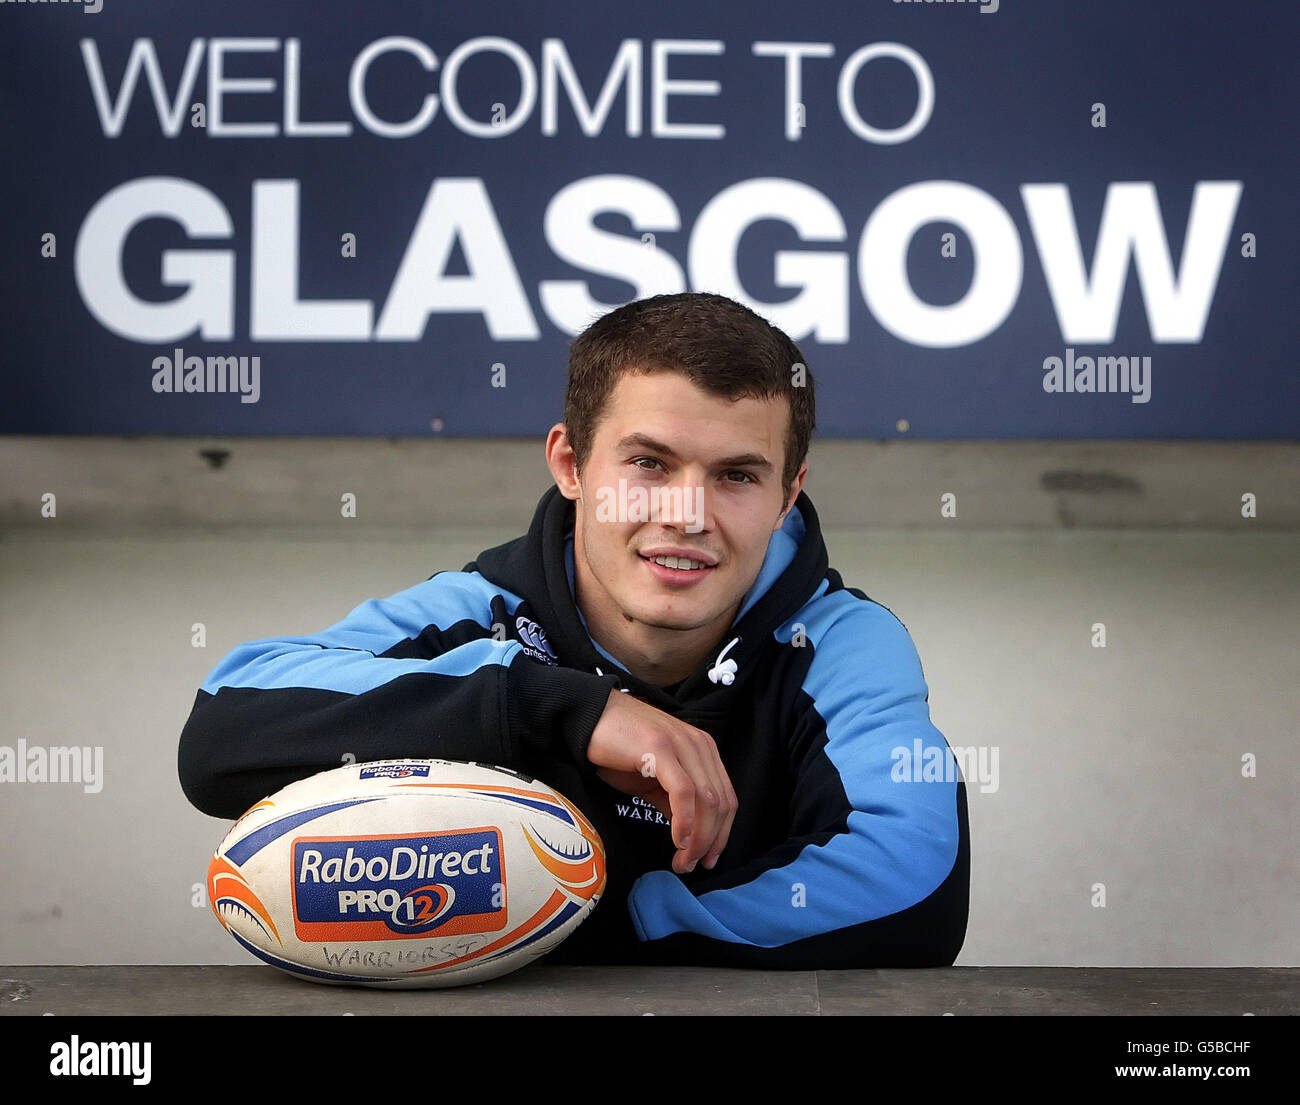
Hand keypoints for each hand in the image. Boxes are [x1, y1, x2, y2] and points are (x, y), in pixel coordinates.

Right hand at [587, 689, 736, 874]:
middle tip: (690, 866)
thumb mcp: (654, 779)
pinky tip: (677, 840)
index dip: (721, 834)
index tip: (707, 860)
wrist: (589, 717)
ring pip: (707, 801)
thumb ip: (675, 801)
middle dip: (710, 842)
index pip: (727, 798)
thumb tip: (689, 834)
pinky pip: (683, 792)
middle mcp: (699, 745)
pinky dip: (684, 821)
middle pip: (721, 803)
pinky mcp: (661, 749)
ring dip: (698, 838)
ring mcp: (682, 745)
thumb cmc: (619, 748)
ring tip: (682, 861)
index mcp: (703, 750)